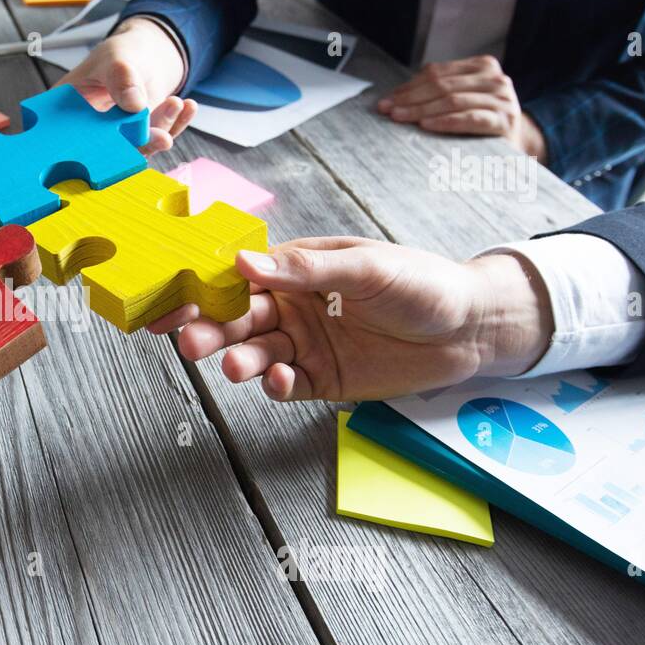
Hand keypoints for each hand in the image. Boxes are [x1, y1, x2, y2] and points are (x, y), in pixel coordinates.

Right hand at [57, 16, 197, 154]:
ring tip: (175, 103)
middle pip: (108, 150)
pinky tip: (188, 107)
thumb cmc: (119, 55)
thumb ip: (122, 77)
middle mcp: (91, 131)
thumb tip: (134, 104)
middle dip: (137, 145)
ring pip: (138, 146)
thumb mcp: (116, 58)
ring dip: (161, 129)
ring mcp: (119, 138)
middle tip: (161, 137)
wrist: (143, 55)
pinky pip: (160, 137)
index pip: (72, 139)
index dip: (91, 150)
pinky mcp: (143, 138)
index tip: (119, 144)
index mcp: (68, 114)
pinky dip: (176, 125)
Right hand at [148, 238, 553, 400]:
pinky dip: (275, 384)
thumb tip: (244, 259)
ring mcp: (304, 344)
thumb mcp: (365, 267)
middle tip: (190, 340)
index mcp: (296, 269)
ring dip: (240, 359)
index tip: (173, 297)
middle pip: (238, 319)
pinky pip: (286, 384)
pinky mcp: (321, 379)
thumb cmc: (422, 283)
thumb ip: (305, 267)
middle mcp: (292, 307)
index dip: (203, 287)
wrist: (471, 328)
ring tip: (233, 366)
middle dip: (211, 328)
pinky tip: (277, 380)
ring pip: (256, 353)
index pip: (239, 276)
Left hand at [377, 55, 547, 161]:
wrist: (514, 148)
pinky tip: (426, 125)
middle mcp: (495, 79)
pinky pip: (470, 119)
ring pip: (453, 101)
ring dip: (422, 110)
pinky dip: (446, 121)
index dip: (409, 86)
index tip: (386, 100)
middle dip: (410, 98)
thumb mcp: (461, 100)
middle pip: (443, 86)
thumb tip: (394, 98)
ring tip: (399, 117)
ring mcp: (503, 99)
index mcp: (483, 66)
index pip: (438, 73)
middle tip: (387, 110)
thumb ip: (437, 91)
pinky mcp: (505, 121)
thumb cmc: (479, 123)